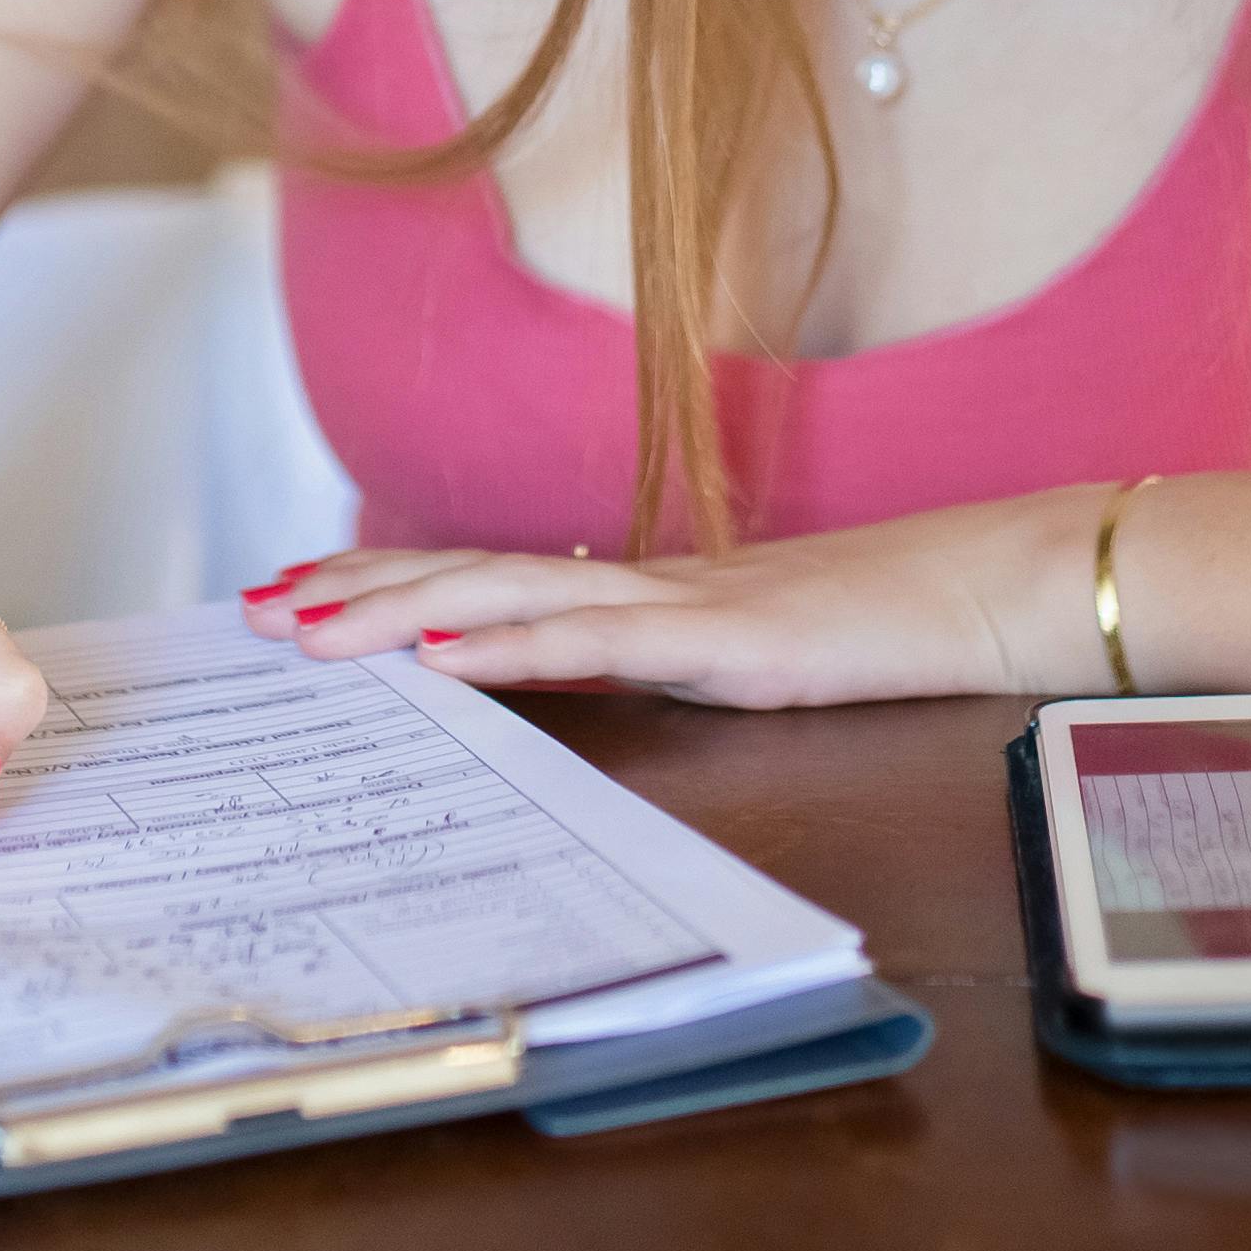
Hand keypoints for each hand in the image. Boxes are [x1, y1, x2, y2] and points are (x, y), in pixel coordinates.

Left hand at [240, 491, 1114, 709]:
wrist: (997, 586)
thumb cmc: (890, 621)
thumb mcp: (752, 652)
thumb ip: (668, 658)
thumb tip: (576, 673)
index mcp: (648, 592)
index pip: (489, 580)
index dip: (387, 583)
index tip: (295, 596)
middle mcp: (645, 585)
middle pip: (468, 577)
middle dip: (355, 593)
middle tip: (252, 611)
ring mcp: (681, 607)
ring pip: (508, 599)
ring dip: (397, 613)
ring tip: (309, 629)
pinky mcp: (725, 643)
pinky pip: (598, 644)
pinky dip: (508, 648)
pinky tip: (441, 658)